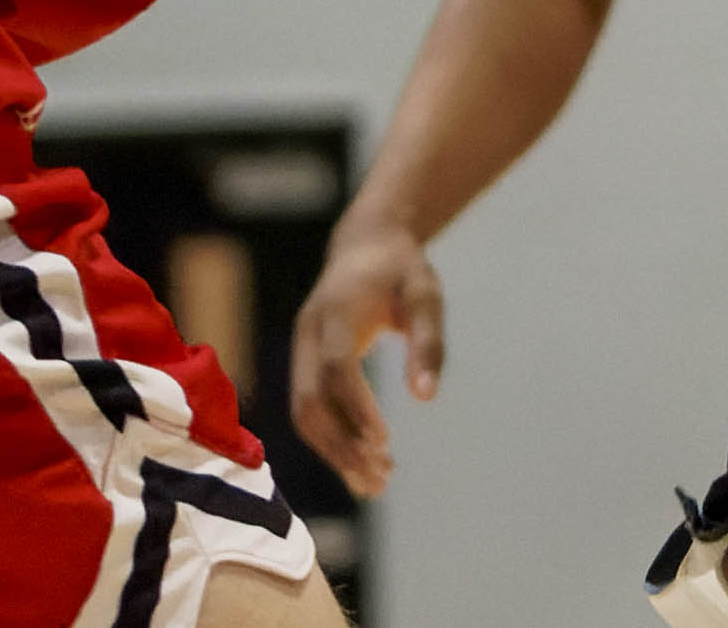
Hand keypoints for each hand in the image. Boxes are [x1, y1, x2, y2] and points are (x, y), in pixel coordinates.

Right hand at [287, 213, 444, 497]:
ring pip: (304, 413)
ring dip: (335, 451)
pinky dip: (332, 440)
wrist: (365, 245)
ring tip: (375, 483)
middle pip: (310, 401)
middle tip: (381, 481)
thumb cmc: (401, 270)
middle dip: (341, 445)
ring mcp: (300, 350)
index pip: (336, 369)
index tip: (384, 444)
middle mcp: (307, 333)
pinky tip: (363, 464)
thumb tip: (425, 398)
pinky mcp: (304, 364)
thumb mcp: (425, 295)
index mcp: (334, 311)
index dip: (356, 409)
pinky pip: (310, 409)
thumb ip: (427, 342)